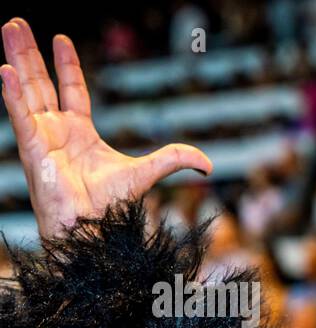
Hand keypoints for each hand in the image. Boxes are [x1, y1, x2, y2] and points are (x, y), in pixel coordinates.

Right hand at [0, 19, 211, 237]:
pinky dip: (11, 92)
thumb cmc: (112, 206)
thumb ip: (174, 159)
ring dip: (16, 59)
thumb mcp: (148, 173)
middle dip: (29, 53)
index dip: (66, 64)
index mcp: (80, 132)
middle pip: (40, 83)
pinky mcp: (32, 148)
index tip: (60, 39)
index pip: (71, 89)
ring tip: (8, 28)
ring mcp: (42, 137)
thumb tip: (208, 164)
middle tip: (17, 24)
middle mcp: (57, 130)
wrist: (93, 228)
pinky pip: (18, 114)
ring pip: (25, 89)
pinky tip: (4, 68)